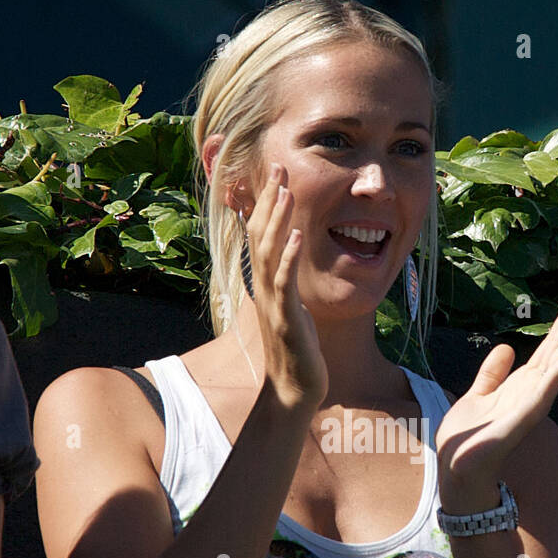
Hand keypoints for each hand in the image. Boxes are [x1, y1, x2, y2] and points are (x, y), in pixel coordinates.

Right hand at [241, 162, 327, 411]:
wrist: (294, 390)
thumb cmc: (297, 352)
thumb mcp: (291, 309)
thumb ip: (287, 284)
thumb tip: (288, 263)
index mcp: (267, 285)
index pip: (261, 236)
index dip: (267, 205)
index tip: (277, 176)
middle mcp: (265, 289)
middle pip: (260, 236)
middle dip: (270, 201)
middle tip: (279, 167)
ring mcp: (274, 304)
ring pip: (269, 254)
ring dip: (278, 221)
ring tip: (287, 192)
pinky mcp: (286, 320)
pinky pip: (285, 283)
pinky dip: (289, 257)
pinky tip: (296, 236)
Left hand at [435, 278, 557, 496]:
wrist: (459, 468)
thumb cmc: (469, 437)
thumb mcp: (478, 394)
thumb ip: (492, 372)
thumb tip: (506, 348)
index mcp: (525, 381)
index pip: (551, 343)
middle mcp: (538, 387)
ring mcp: (538, 396)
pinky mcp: (532, 407)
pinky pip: (556, 375)